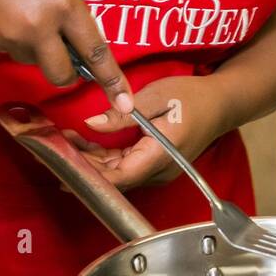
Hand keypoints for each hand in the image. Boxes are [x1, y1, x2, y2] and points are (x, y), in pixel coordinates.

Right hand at [0, 0, 132, 111]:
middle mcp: (38, 27)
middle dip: (67, 71)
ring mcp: (10, 37)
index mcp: (62, 4)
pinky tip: (0, 9)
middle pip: (62, 74)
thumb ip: (67, 7)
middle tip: (63, 55)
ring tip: (20, 9)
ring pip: (32, 60)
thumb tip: (74, 39)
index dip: (111, 78)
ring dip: (34, 48)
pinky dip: (11, 37)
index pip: (94, 50)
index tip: (124, 103)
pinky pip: (9, 50)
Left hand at [43, 75, 230, 191]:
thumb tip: (91, 124)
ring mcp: (156, 170)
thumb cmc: (192, 97)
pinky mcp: (152, 164)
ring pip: (116, 174)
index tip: (64, 170)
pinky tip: (83, 142)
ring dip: (90, 161)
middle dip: (83, 166)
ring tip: (64, 140)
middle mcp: (158, 171)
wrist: (221, 104)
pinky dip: (103, 157)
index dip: (91, 178)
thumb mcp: (156, 97)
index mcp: (160, 155)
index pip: (120, 176)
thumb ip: (123, 113)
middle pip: (114, 179)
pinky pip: (123, 166)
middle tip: (54, 148)